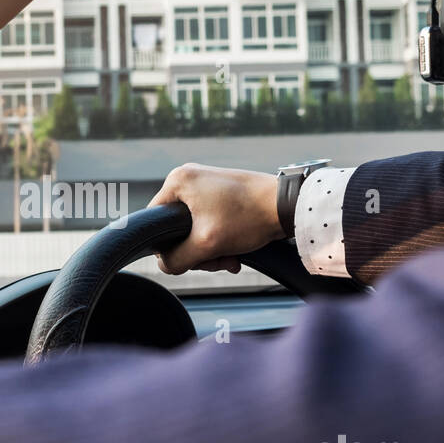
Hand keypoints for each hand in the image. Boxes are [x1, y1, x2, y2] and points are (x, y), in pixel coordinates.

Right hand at [147, 163, 284, 274]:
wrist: (288, 206)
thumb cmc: (248, 218)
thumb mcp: (206, 244)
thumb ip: (177, 259)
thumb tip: (165, 265)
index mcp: (177, 181)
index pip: (155, 222)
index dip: (170, 246)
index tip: (193, 257)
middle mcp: (189, 178)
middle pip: (176, 229)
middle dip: (197, 251)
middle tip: (217, 260)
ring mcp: (207, 185)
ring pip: (195, 230)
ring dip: (211, 249)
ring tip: (230, 258)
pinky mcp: (222, 194)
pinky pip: (210, 223)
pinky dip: (220, 240)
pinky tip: (235, 253)